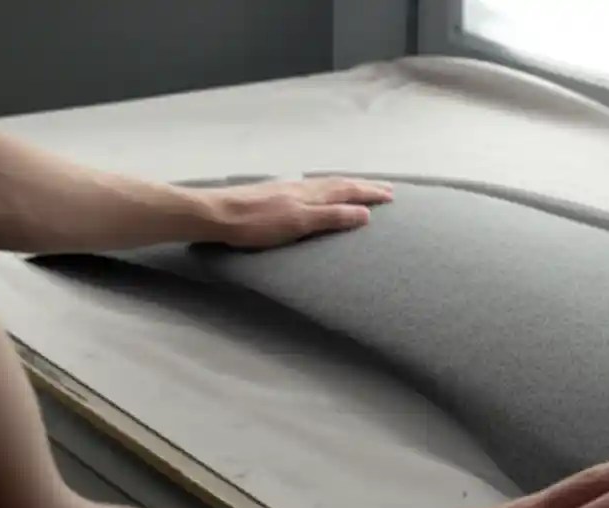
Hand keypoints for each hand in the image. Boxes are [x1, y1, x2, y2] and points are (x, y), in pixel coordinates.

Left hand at [198, 177, 393, 248]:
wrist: (216, 214)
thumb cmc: (257, 224)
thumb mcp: (299, 223)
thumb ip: (332, 217)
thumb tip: (365, 213)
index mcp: (312, 194)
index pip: (349, 191)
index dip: (370, 193)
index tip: (392, 195)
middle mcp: (303, 187)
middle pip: (340, 183)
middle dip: (364, 186)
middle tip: (386, 188)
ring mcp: (288, 188)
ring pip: (326, 184)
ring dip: (347, 185)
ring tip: (360, 187)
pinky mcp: (274, 194)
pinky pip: (312, 188)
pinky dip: (327, 189)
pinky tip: (320, 193)